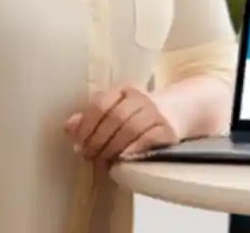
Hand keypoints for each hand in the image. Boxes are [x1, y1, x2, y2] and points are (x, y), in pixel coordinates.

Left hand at [64, 85, 180, 163]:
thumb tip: (68, 126)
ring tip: (104, 159)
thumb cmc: (140, 113)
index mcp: (124, 89)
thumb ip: (91, 118)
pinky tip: (123, 158)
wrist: (181, 110)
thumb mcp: (116, 109)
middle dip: (98, 140)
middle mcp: (141, 97)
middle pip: (115, 117)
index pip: (100, 105)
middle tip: (88, 155)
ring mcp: (157, 112)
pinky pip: (149, 139)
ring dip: (113, 147)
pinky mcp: (169, 128)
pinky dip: (133, 149)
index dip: (87, 126)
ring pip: (131, 128)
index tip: (78, 144)